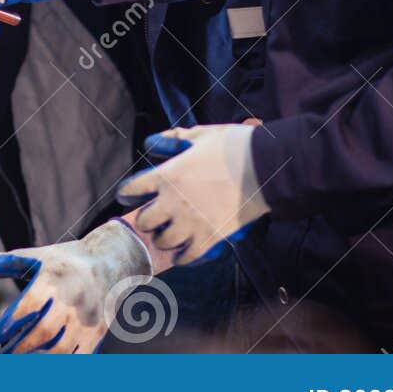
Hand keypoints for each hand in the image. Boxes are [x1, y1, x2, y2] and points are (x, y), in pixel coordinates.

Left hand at [0, 219, 149, 352]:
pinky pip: (80, 356)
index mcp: (54, 278)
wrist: (110, 261)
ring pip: (62, 348)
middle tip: (4, 356)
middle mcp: (72, 298)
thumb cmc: (66, 262)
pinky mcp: (98, 331)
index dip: (12, 321)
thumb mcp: (37, 256)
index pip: (31, 303)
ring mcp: (87, 317)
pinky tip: (44, 366)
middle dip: (21, 347)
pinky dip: (62, 364)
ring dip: (39, 359)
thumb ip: (6, 263)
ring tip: (21, 364)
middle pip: (45, 330)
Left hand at [116, 124, 269, 266]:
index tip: (128, 197)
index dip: (127, 193)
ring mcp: (191, 222)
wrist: (265, 166)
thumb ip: (174, 138)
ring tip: (169, 235)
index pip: (132, 189)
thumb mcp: (200, 134)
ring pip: (164, 241)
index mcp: (167, 175)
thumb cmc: (234, 145)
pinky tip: (183, 253)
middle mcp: (173, 202)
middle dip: (147, 219)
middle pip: (145, 221)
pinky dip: (183, 257)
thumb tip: (156, 141)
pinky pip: (188, 256)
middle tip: (153, 218)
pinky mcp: (211, 237)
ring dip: (164, 238)